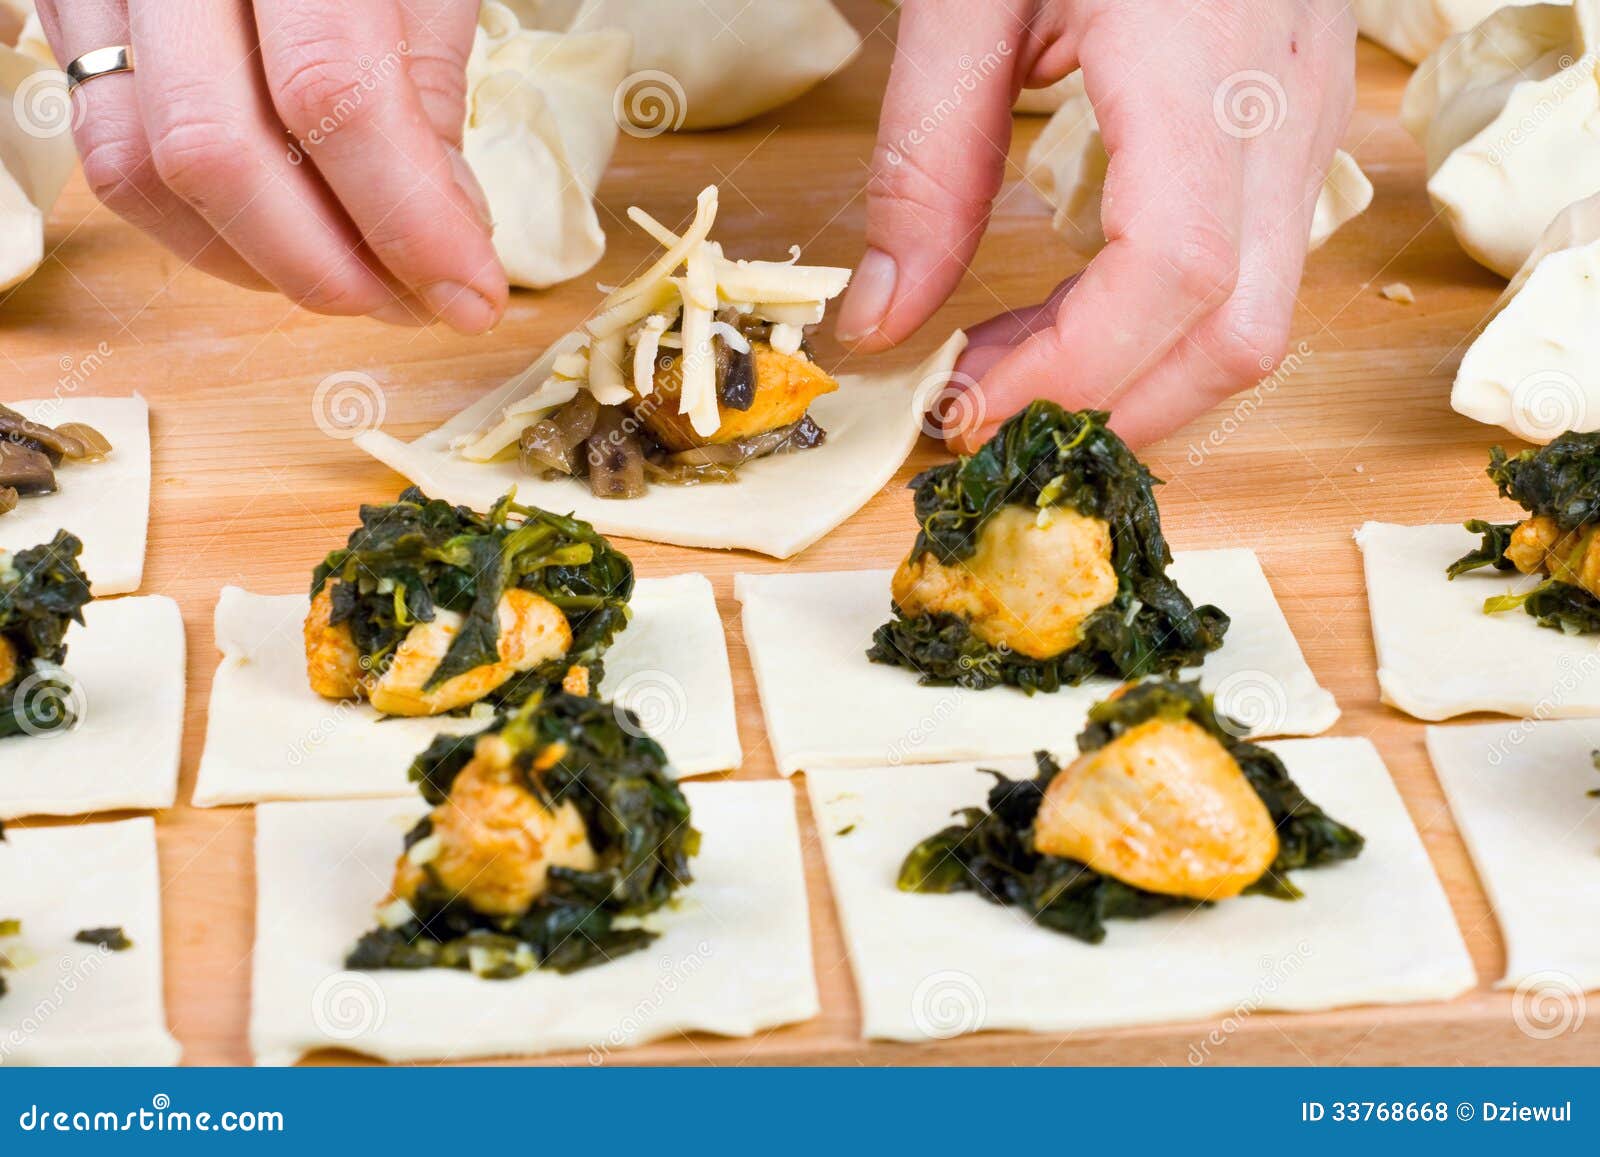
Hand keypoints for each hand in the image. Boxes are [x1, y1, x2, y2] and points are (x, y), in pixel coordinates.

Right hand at [38, 0, 506, 331]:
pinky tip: (286, 245)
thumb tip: (445, 235)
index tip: (473, 294)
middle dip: (327, 266)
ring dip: (263, 264)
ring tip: (366, 283)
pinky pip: (112, 157)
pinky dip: (204, 231)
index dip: (407, 219)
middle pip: (213, 149)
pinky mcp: (66, 10)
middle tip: (417, 305)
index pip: (331, 92)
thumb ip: (426, 90)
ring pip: (143, 170)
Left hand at [836, 0, 1356, 449]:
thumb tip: (881, 321)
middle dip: (1107, 409)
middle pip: (1238, 333)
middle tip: (978, 412)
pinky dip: (1156, 327)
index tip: (964, 409)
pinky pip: (1251, 270)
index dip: (1070, 371)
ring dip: (1129, 378)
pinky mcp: (1292, 126)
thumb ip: (922, 163)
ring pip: (1256, 317)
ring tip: (1006, 364)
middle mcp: (1279, 105)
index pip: (1174, 273)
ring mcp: (1305, 119)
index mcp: (1198, 58)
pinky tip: (1065, 310)